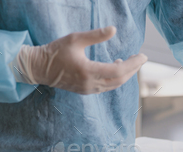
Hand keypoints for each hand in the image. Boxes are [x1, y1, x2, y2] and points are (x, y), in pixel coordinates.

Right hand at [11, 26, 146, 94]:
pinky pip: (107, 86)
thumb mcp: (75, 39)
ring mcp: (89, 89)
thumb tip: (114, 29)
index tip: (143, 56)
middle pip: (120, 80)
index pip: (118, 71)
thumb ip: (95, 35)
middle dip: (133, 69)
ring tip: (131, 62)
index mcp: (88, 71)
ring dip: (125, 74)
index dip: (133, 64)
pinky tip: (117, 68)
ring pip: (114, 85)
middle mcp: (90, 84)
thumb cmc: (56, 51)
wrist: (39, 68)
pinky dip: (116, 78)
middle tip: (141, 58)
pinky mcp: (86, 91)